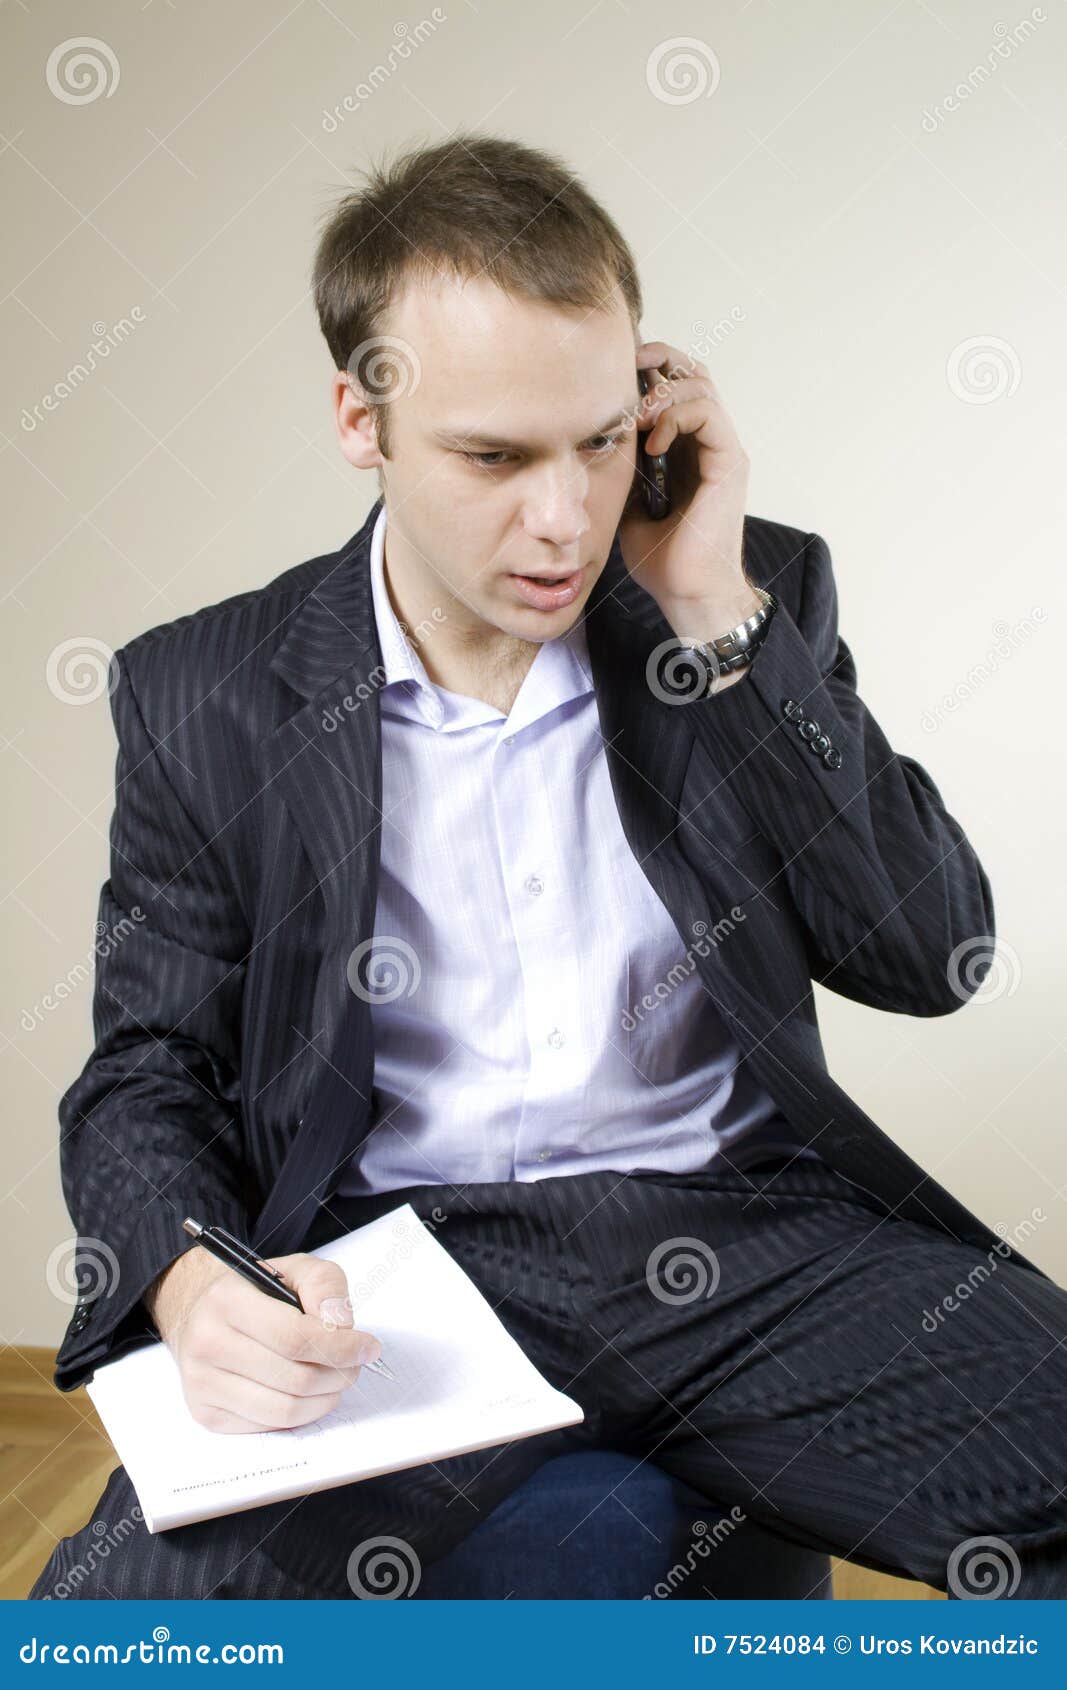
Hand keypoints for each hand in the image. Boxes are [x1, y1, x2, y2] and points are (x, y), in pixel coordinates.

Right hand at [145, 1247, 381, 1433]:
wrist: (201, 1315)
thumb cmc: (256, 1294)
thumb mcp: (294, 1270)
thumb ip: (325, 1285)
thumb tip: (339, 1324)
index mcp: (227, 1301)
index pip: (295, 1337)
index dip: (340, 1347)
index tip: (368, 1346)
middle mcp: (207, 1344)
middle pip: (295, 1378)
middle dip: (340, 1373)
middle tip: (356, 1363)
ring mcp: (202, 1384)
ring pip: (285, 1410)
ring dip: (325, 1398)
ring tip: (336, 1378)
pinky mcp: (206, 1415)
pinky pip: (270, 1426)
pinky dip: (301, 1413)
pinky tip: (308, 1392)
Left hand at [618, 340, 761, 640]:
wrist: (686, 593)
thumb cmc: (661, 558)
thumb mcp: (627, 502)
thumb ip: (620, 467)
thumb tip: (589, 440)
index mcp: (687, 448)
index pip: (675, 385)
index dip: (648, 370)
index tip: (612, 377)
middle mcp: (708, 442)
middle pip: (693, 371)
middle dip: (658, 361)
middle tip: (625, 372)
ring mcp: (722, 450)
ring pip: (701, 384)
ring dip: (661, 393)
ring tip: (637, 420)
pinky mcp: (730, 462)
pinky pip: (707, 413)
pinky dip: (675, 416)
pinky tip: (652, 443)